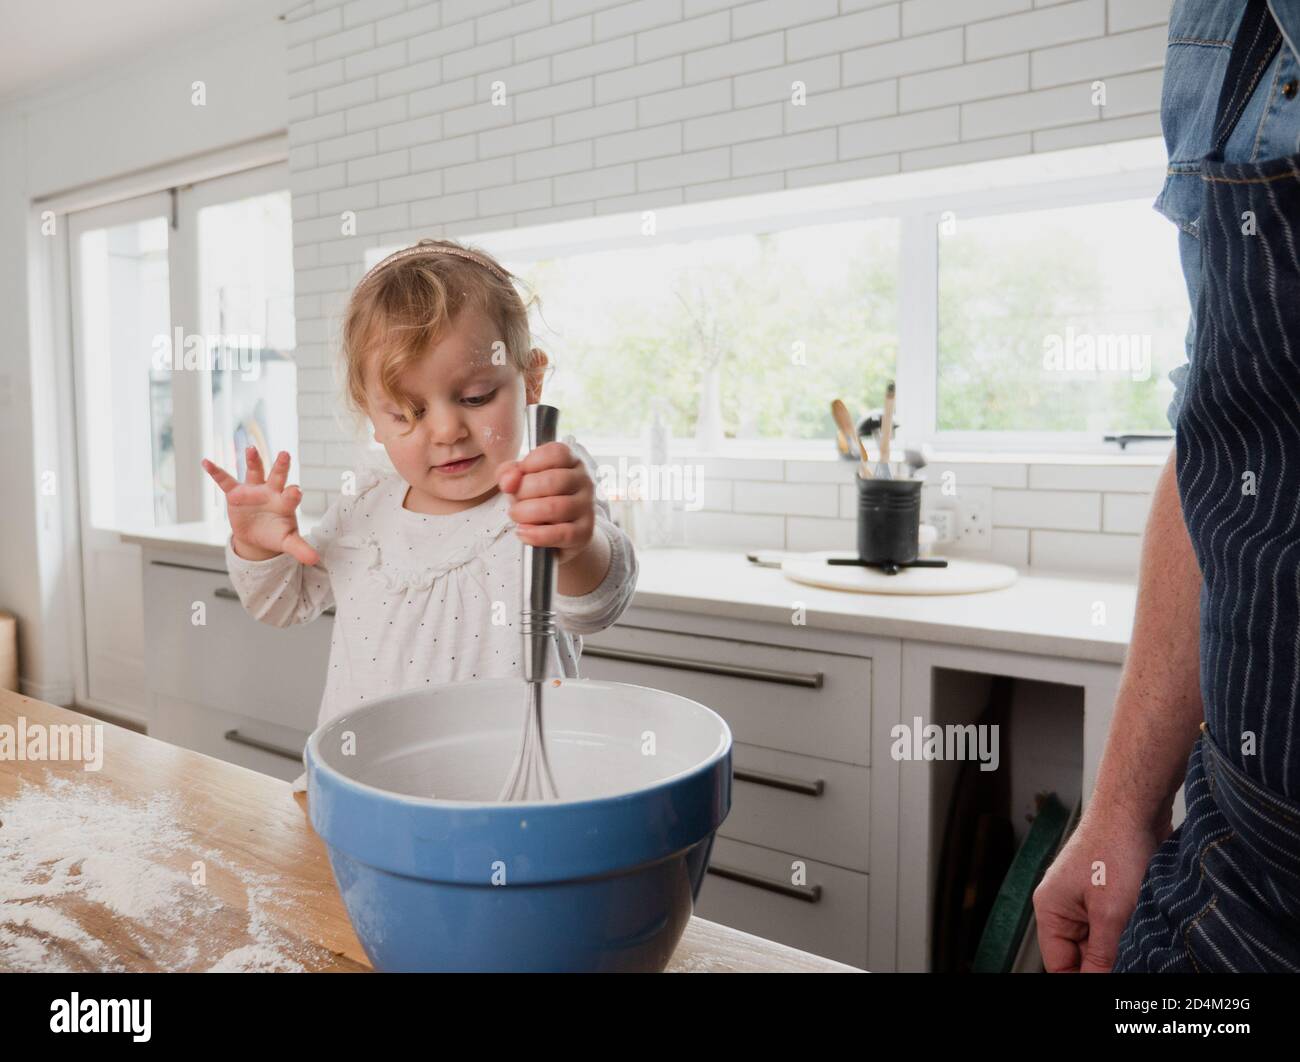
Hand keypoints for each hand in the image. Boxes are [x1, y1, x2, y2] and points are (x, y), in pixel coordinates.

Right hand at [201, 447, 319, 565]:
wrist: (257, 534)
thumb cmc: (276, 533)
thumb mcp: (287, 542)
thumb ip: (301, 548)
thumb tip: (314, 560)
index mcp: (286, 503)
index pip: (291, 496)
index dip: (293, 493)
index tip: (296, 490)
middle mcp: (271, 492)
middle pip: (278, 476)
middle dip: (281, 466)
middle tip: (285, 454)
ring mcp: (254, 490)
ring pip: (255, 472)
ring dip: (253, 460)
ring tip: (251, 449)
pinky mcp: (236, 494)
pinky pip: (226, 481)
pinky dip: (216, 472)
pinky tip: (206, 462)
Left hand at [496, 441, 595, 565]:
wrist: (558, 533)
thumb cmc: (538, 499)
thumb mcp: (521, 480)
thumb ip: (509, 473)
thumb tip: (509, 481)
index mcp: (571, 461)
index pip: (556, 453)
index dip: (530, 463)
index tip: (518, 477)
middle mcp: (584, 480)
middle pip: (552, 481)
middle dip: (523, 492)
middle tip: (515, 501)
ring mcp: (587, 506)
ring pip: (555, 507)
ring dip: (526, 514)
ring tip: (516, 516)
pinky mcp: (585, 531)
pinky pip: (562, 533)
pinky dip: (536, 534)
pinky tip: (524, 532)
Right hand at [1032, 805, 1168, 972]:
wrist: (1133, 808)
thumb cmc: (1115, 850)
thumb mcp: (1110, 913)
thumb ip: (1102, 956)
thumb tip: (1098, 982)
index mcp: (1050, 909)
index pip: (1059, 964)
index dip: (1083, 979)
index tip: (1112, 983)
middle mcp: (1062, 904)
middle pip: (1080, 954)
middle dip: (1106, 963)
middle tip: (1133, 961)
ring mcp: (1084, 897)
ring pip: (1100, 940)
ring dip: (1120, 946)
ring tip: (1139, 939)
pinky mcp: (1106, 891)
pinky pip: (1112, 924)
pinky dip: (1127, 931)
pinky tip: (1144, 928)